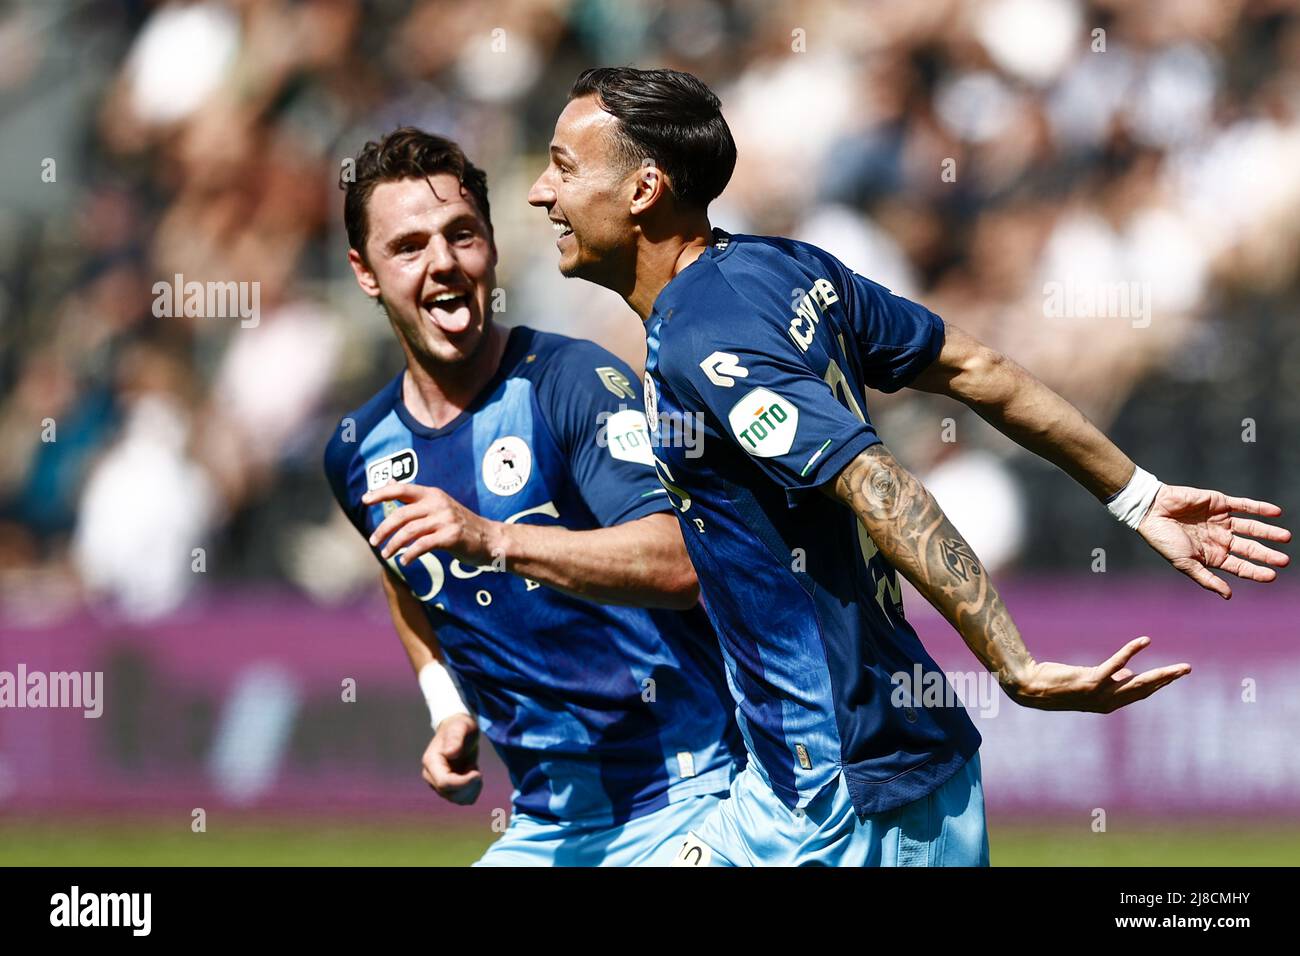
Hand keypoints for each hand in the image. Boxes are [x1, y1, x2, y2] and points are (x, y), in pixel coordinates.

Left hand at [364, 482, 503, 566]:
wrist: (490, 539)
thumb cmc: (461, 525)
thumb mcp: (439, 506)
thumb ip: (416, 500)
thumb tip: (390, 484)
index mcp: (433, 494)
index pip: (402, 489)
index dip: (381, 493)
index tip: (364, 500)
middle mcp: (438, 504)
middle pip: (401, 514)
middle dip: (383, 529)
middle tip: (373, 541)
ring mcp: (446, 519)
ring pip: (409, 531)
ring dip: (393, 544)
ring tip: (385, 554)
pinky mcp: (451, 536)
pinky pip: (423, 545)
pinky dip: (410, 554)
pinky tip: (404, 561)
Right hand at [421, 713, 482, 804]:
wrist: (459, 730)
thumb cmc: (459, 726)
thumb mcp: (461, 726)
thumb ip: (455, 738)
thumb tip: (450, 753)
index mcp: (431, 762)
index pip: (444, 783)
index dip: (463, 783)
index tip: (478, 773)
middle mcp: (431, 776)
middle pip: (450, 794)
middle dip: (469, 786)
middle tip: (477, 769)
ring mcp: (438, 784)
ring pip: (457, 799)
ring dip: (472, 789)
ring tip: (474, 770)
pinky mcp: (448, 788)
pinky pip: (462, 799)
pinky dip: (472, 791)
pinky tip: (474, 776)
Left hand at [1011, 636, 1189, 712]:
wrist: (1030, 688)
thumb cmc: (1058, 684)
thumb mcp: (1088, 684)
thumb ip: (1110, 681)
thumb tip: (1129, 675)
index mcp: (1108, 703)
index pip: (1140, 694)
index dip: (1159, 685)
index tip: (1174, 675)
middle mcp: (1107, 702)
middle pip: (1145, 690)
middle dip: (1168, 680)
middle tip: (1187, 669)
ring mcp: (1100, 693)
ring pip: (1138, 682)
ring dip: (1161, 674)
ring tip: (1180, 666)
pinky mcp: (1090, 680)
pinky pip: (1116, 664)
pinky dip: (1131, 652)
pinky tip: (1144, 641)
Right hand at [1138, 484, 1289, 598]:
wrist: (1151, 510)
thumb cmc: (1163, 540)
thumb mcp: (1184, 563)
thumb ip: (1206, 578)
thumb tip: (1228, 595)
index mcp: (1212, 555)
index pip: (1240, 566)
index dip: (1256, 572)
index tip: (1272, 576)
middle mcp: (1220, 538)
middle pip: (1249, 548)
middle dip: (1267, 554)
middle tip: (1284, 560)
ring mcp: (1221, 520)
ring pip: (1251, 527)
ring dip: (1268, 532)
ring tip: (1285, 537)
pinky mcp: (1220, 503)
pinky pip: (1245, 506)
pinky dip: (1260, 508)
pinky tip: (1276, 513)